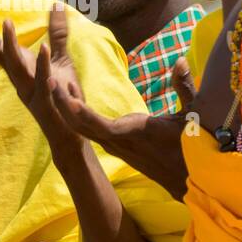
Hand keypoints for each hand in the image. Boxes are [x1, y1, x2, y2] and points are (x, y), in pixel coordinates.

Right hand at [0, 3, 82, 150]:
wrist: (69, 131)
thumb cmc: (63, 95)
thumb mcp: (60, 59)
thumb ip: (57, 33)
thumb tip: (55, 5)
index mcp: (20, 68)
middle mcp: (19, 79)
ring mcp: (30, 90)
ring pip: (16, 66)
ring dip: (10, 45)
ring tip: (7, 22)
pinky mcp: (47, 100)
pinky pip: (43, 81)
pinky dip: (43, 65)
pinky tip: (42, 47)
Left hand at [49, 56, 195, 198]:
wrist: (190, 180)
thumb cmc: (193, 146)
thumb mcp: (193, 114)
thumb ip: (184, 87)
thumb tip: (180, 61)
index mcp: (137, 133)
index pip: (101, 125)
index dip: (82, 113)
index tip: (66, 98)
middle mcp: (120, 142)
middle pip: (82, 127)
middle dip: (63, 105)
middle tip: (48, 80)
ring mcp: (116, 147)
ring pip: (83, 131)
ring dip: (67, 110)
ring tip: (55, 85)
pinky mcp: (116, 148)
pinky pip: (90, 133)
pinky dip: (78, 116)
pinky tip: (72, 100)